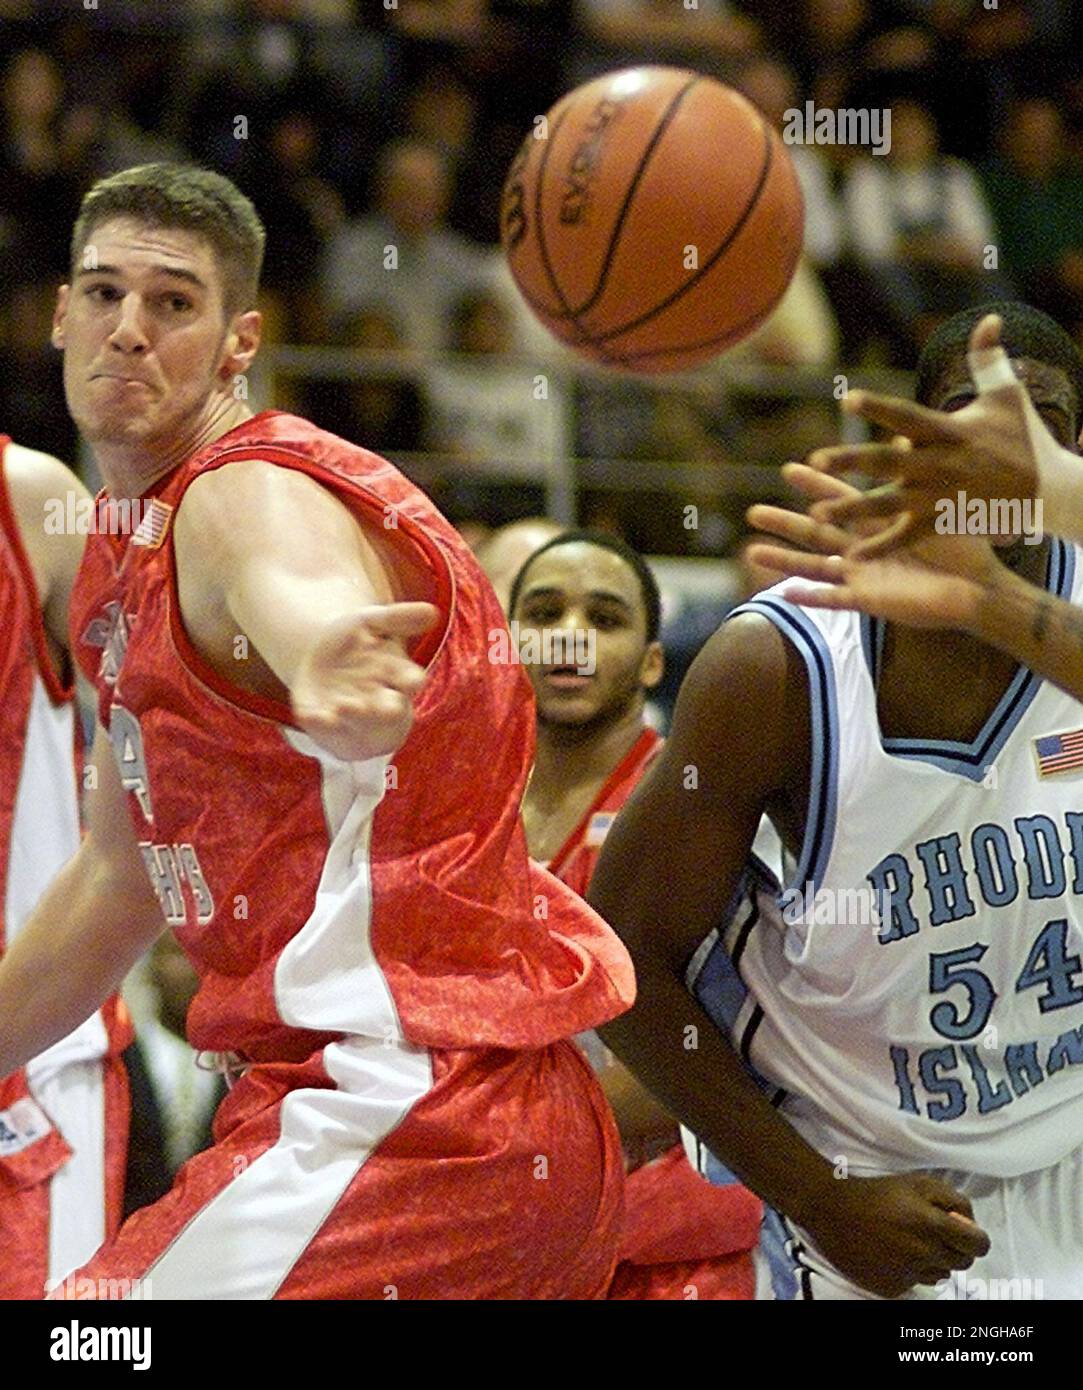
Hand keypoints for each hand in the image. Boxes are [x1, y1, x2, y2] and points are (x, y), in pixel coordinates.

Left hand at [291, 602, 438, 761]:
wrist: (316, 654)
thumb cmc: (355, 639)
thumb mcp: (372, 622)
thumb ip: (398, 619)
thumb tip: (431, 611)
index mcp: (397, 677)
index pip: (410, 682)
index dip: (410, 682)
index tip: (412, 681)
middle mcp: (379, 702)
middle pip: (388, 713)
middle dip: (384, 711)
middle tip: (384, 708)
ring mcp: (352, 718)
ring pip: (358, 727)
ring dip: (353, 719)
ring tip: (343, 706)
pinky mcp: (325, 726)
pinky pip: (324, 732)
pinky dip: (318, 726)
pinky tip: (310, 715)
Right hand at [747, 464, 1003, 632]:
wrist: (978, 590)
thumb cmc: (964, 550)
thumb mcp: (939, 505)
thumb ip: (919, 473)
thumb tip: (910, 434)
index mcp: (877, 526)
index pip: (840, 500)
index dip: (816, 486)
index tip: (792, 468)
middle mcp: (862, 550)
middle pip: (815, 533)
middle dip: (784, 522)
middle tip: (752, 511)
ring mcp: (862, 577)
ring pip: (814, 567)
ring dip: (783, 559)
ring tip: (750, 551)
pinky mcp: (869, 600)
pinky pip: (834, 600)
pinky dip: (811, 597)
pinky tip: (784, 593)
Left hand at [803, 314, 1044, 557]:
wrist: (1049, 491)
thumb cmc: (1024, 439)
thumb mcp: (1008, 395)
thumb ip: (988, 359)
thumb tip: (988, 318)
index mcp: (948, 432)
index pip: (907, 416)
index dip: (878, 408)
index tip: (848, 398)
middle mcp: (938, 465)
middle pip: (887, 462)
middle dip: (851, 460)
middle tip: (816, 459)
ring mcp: (937, 497)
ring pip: (888, 504)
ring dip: (852, 509)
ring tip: (818, 512)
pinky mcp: (941, 523)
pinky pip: (904, 539)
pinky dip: (879, 549)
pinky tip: (849, 558)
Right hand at [806, 1172, 990, 1298]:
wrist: (831, 1211)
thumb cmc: (877, 1193)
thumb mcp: (917, 1182)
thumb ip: (953, 1201)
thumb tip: (969, 1224)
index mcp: (932, 1224)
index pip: (979, 1245)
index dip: (976, 1238)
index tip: (964, 1232)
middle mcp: (923, 1253)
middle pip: (962, 1263)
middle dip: (954, 1248)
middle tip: (932, 1232)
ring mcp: (907, 1274)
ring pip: (940, 1275)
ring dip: (933, 1261)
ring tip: (909, 1241)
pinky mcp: (892, 1288)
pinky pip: (916, 1283)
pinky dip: (910, 1270)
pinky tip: (892, 1253)